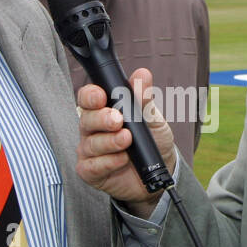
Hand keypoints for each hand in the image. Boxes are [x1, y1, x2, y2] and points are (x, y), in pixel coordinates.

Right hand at [76, 67, 175, 217]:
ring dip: (109, 141)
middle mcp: (92, 129)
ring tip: (127, 140)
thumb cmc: (152, 141)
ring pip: (90, 143)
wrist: (159, 172)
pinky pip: (91, 166)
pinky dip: (108, 162)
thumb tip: (142, 75)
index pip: (88, 97)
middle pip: (86, 119)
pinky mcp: (91, 171)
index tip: (101, 96)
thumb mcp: (152, 118)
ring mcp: (90, 150)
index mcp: (103, 110)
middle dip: (102, 119)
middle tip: (118, 120)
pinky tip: (122, 159)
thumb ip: (144, 98)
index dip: (90, 95)